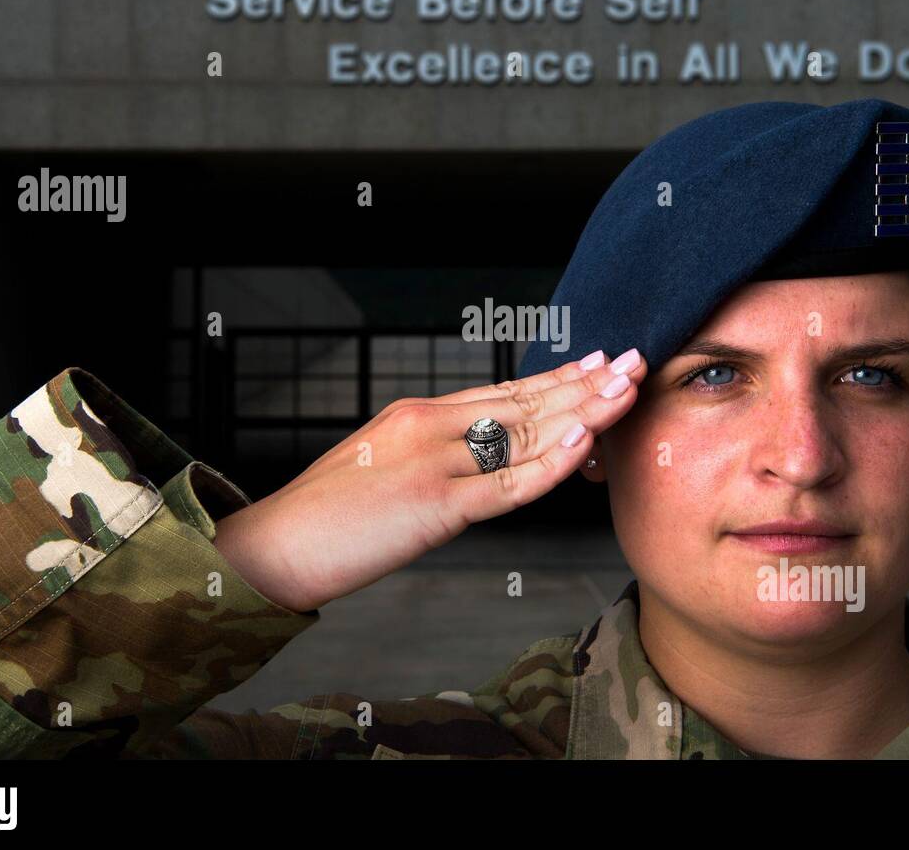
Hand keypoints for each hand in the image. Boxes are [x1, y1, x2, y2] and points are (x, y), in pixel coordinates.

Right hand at [213, 348, 647, 611]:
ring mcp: (434, 462)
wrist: (275, 544)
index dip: (555, 379)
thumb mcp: (382, 466)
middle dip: (584, 385)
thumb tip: (477, 458)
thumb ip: (431, 455)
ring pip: (525, 434)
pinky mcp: (434, 505)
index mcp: (417, 413)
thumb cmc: (327, 513)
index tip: (596, 364)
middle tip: (633, 362)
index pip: (502, 391)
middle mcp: (430, 425)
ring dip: (583, 412)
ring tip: (627, 391)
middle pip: (524, 402)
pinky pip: (506, 484)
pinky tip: (586, 440)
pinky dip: (551, 463)